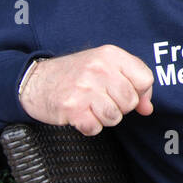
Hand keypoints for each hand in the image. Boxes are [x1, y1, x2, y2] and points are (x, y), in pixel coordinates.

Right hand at [20, 46, 154, 135]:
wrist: (35, 80)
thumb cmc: (74, 75)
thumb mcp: (105, 67)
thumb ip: (132, 83)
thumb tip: (148, 109)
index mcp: (110, 55)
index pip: (145, 79)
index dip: (139, 92)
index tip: (125, 92)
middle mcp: (98, 68)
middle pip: (130, 101)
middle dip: (120, 107)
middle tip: (102, 100)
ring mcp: (84, 88)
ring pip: (115, 117)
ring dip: (104, 118)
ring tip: (91, 107)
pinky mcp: (71, 107)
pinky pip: (96, 128)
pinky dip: (90, 126)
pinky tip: (81, 115)